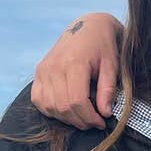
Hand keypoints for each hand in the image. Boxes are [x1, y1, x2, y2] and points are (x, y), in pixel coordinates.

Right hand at [31, 12, 122, 128]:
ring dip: (66, 118)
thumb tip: (105, 113)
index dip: (89, 117)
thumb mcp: (112, 65)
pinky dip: (51, 110)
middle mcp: (54, 66)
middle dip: (80, 121)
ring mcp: (43, 69)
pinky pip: (38, 100)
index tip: (101, 122)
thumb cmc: (103, 47)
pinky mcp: (38, 72)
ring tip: (82, 117)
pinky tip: (66, 110)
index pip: (77, 101)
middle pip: (63, 106)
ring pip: (50, 106)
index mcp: (74, 63)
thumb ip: (108, 90)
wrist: (87, 27)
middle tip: (94, 123)